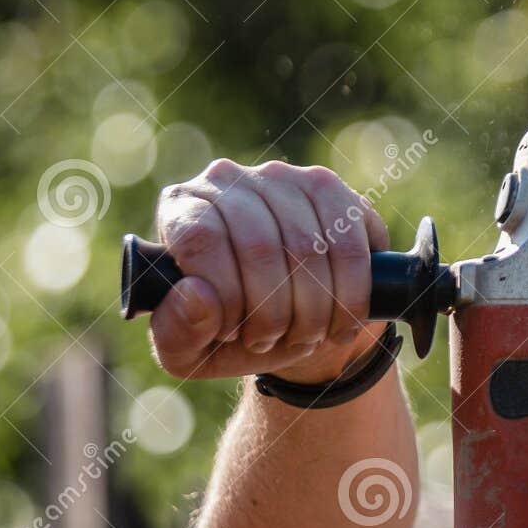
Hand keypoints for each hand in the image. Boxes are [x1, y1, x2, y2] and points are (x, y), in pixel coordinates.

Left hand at [148, 159, 390, 381]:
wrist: (287, 320)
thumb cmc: (229, 331)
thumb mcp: (191, 349)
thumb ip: (178, 332)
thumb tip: (197, 297)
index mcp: (181, 209)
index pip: (202, 239)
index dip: (225, 295)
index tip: (233, 332)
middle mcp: (226, 179)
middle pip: (259, 245)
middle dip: (272, 313)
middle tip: (271, 342)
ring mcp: (280, 177)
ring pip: (308, 246)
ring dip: (313, 311)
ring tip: (304, 337)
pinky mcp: (328, 187)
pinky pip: (348, 244)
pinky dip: (349, 297)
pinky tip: (339, 322)